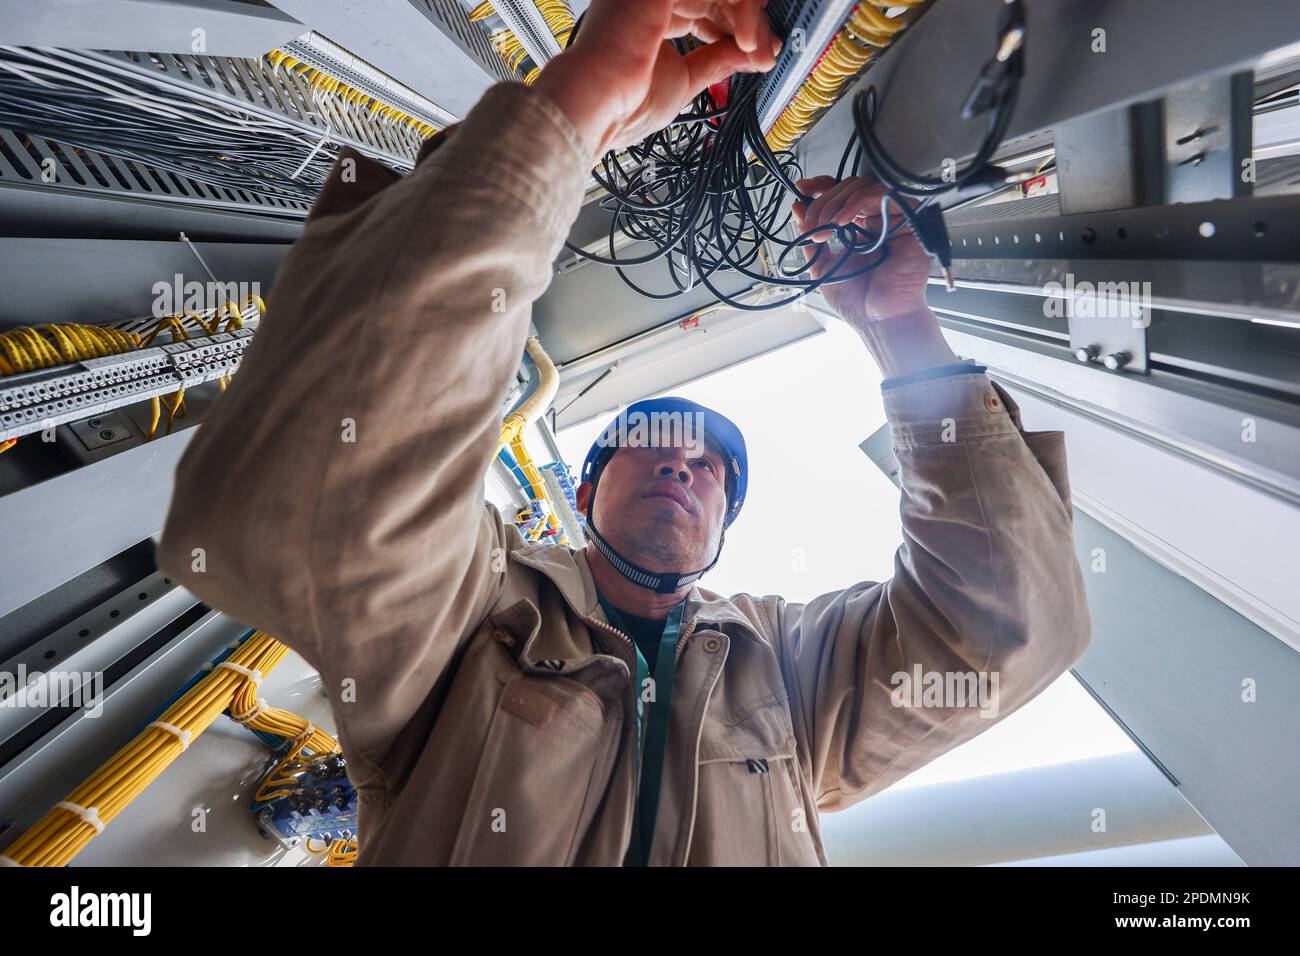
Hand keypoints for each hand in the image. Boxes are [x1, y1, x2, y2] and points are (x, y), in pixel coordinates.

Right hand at [535, 0, 779, 160]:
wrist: (595, 107)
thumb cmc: (621, 106)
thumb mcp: (684, 81)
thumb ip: (717, 62)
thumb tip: (748, 57)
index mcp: (648, 17)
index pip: (703, 8)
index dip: (733, 28)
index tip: (756, 52)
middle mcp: (649, 0)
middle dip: (748, 25)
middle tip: (766, 53)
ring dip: (750, 21)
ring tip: (760, 53)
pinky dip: (743, 14)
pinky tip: (749, 41)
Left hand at [792, 176, 956, 376]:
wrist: (878, 318)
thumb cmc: (857, 300)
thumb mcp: (822, 265)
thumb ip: (812, 237)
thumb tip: (798, 208)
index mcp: (858, 227)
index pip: (841, 193)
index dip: (821, 186)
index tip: (801, 190)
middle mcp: (875, 219)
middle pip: (848, 187)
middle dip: (822, 203)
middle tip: (812, 227)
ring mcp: (892, 218)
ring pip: (863, 186)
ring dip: (836, 203)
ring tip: (826, 229)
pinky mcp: (909, 219)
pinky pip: (884, 195)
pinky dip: (857, 202)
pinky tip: (842, 222)